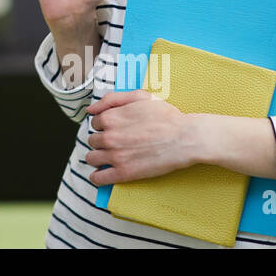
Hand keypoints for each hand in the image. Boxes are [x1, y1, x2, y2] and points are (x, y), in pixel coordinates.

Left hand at [84, 90, 199, 184]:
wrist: (184, 138)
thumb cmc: (165, 116)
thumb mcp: (139, 97)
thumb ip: (112, 99)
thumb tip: (91, 109)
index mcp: (111, 118)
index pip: (95, 123)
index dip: (105, 126)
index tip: (114, 129)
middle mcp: (109, 137)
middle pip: (92, 140)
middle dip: (102, 141)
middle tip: (116, 142)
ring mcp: (115, 156)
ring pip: (92, 158)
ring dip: (98, 157)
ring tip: (109, 157)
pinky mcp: (123, 173)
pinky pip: (98, 178)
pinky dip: (97, 177)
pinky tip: (103, 174)